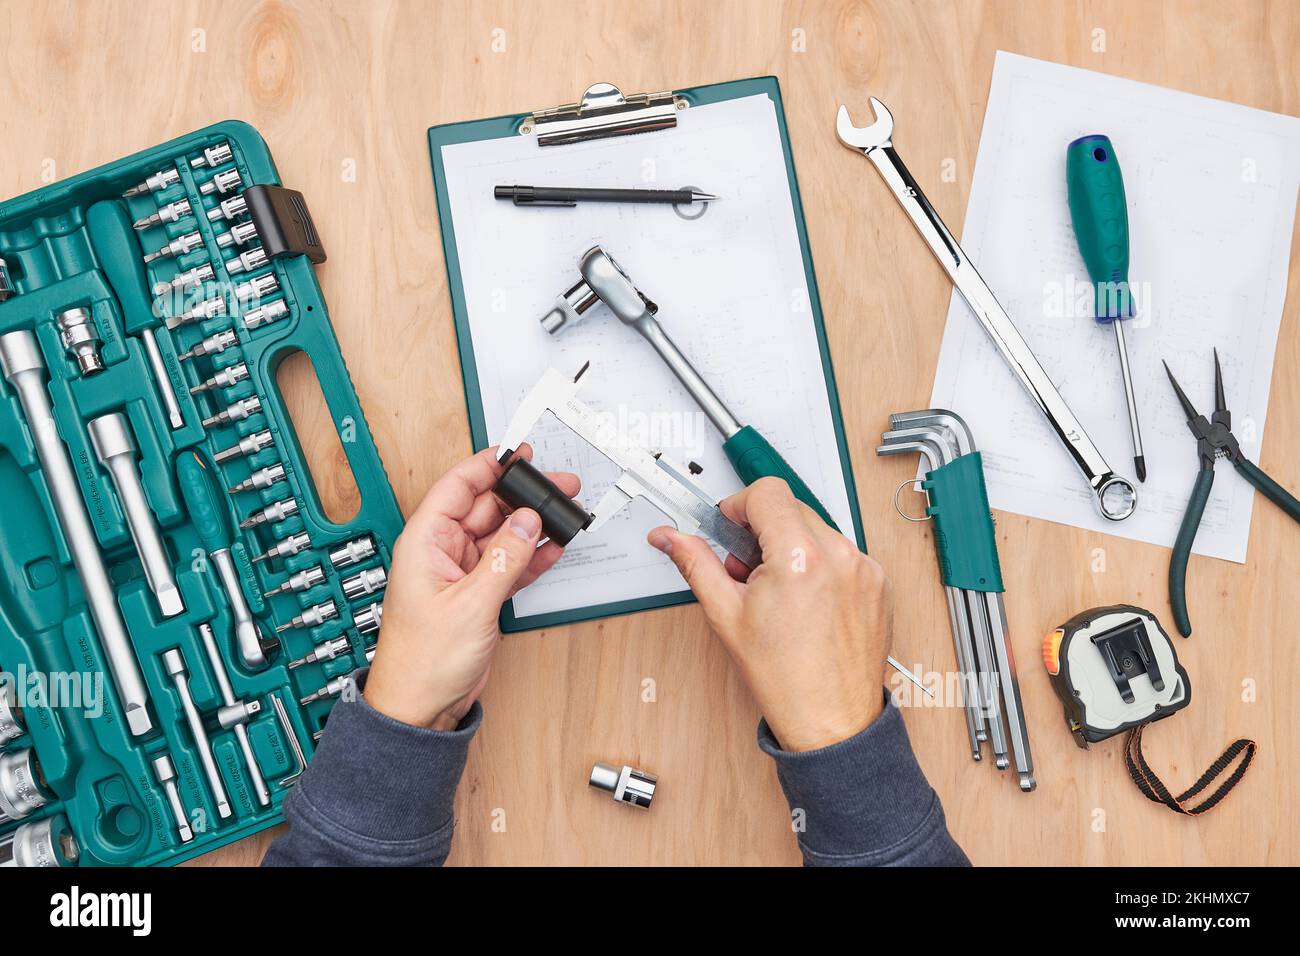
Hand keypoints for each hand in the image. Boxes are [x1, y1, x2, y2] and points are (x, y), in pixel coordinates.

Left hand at [366, 446, 577, 729]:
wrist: (421, 706)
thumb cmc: (422, 662)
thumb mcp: (469, 604)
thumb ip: (503, 559)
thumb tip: (527, 522)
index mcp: (425, 542)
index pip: (457, 487)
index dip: (488, 465)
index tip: (517, 453)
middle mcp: (442, 552)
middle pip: (486, 507)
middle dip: (521, 496)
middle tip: (558, 486)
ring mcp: (463, 573)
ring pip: (502, 534)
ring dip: (531, 525)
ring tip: (564, 513)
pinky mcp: (479, 594)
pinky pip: (509, 562)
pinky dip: (531, 555)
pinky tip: (554, 547)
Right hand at [647, 478, 890, 750]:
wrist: (832, 720)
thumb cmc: (785, 679)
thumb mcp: (727, 615)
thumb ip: (695, 563)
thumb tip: (670, 537)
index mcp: (800, 558)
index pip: (767, 492)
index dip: (740, 504)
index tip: (731, 524)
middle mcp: (839, 556)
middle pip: (791, 507)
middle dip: (763, 529)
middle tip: (746, 567)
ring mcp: (864, 569)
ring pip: (817, 529)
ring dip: (791, 546)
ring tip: (776, 590)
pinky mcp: (877, 583)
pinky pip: (841, 553)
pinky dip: (819, 565)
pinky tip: (804, 600)